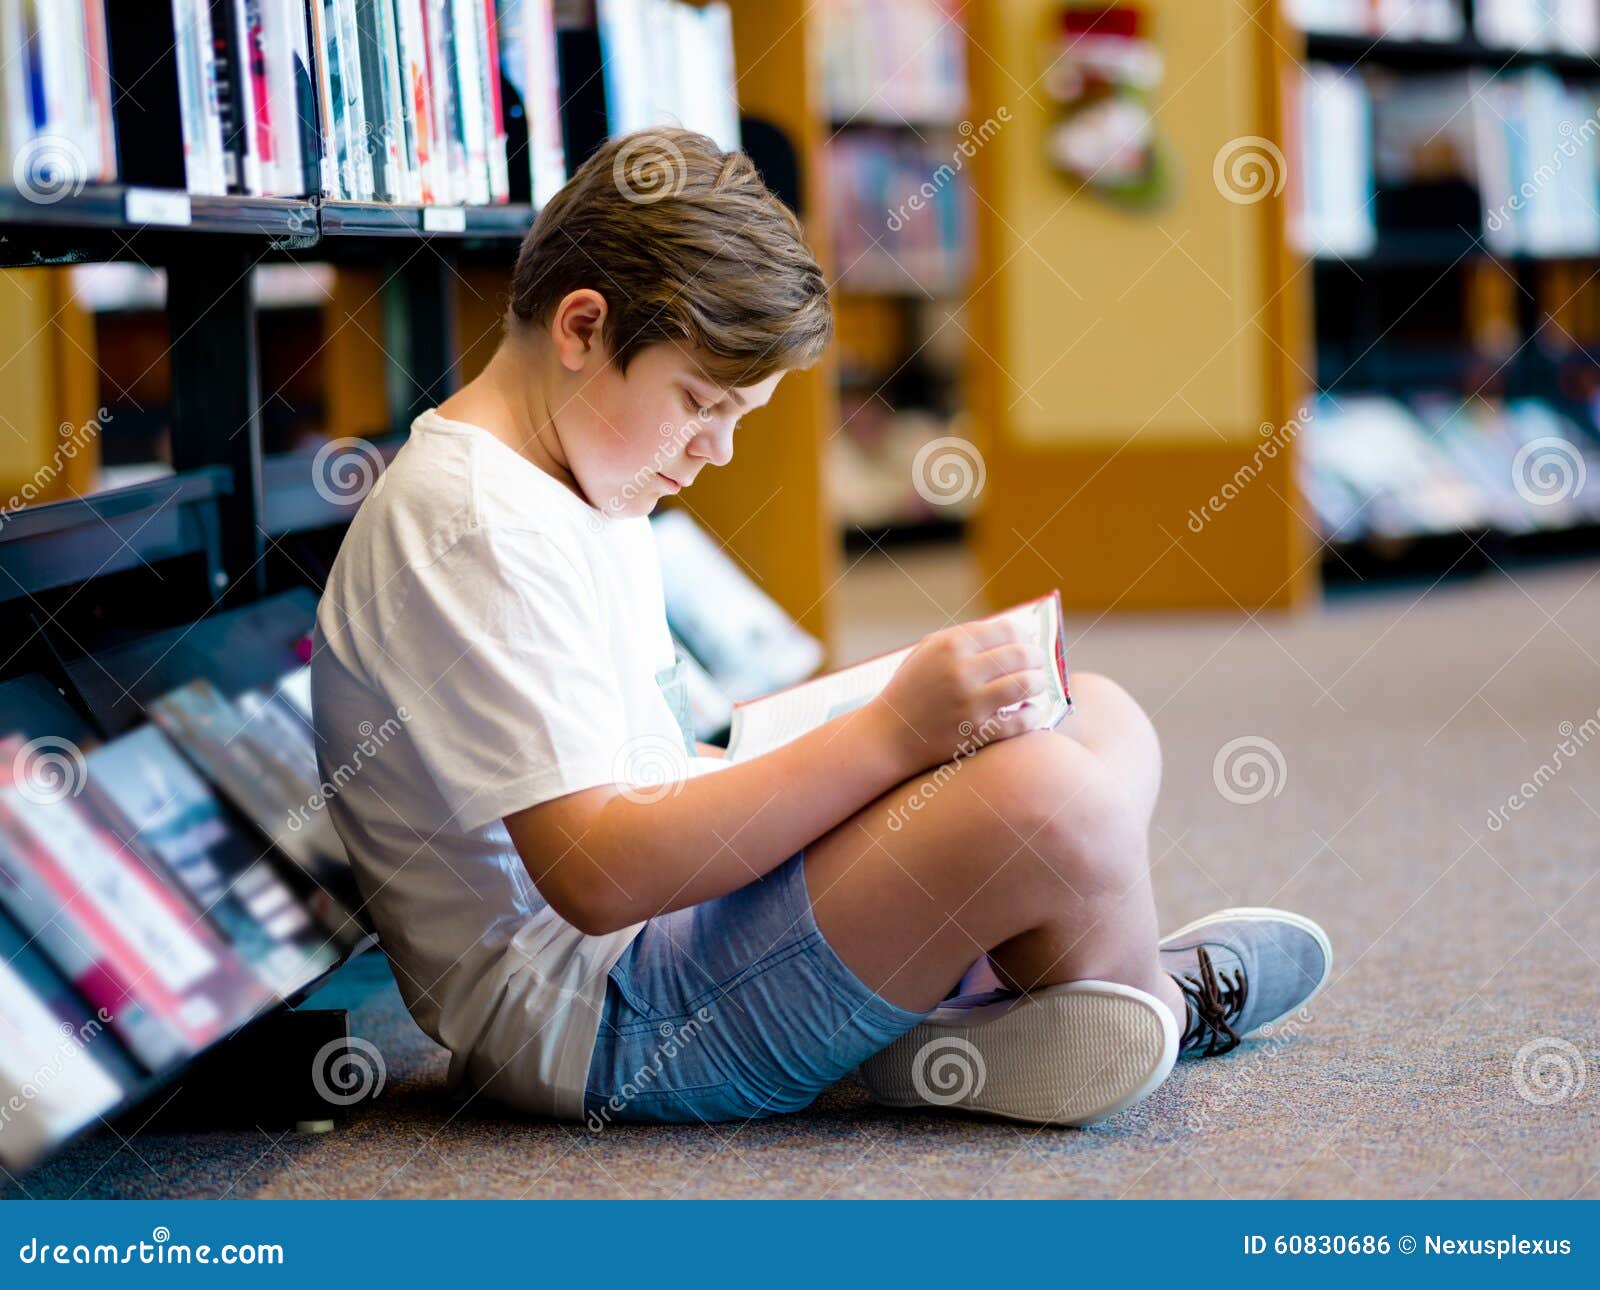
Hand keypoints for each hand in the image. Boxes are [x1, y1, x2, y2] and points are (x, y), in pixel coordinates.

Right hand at [871, 616, 1052, 773]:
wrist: (887, 734)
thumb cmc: (910, 690)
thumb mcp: (927, 652)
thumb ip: (964, 638)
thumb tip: (1009, 632)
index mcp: (950, 645)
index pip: (1006, 630)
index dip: (1024, 635)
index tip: (1028, 641)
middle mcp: (961, 671)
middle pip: (1021, 655)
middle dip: (1037, 658)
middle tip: (1039, 662)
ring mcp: (970, 704)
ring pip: (1026, 685)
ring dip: (1038, 683)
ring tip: (1037, 684)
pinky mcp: (976, 734)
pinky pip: (1020, 722)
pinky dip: (1032, 715)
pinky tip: (1030, 711)